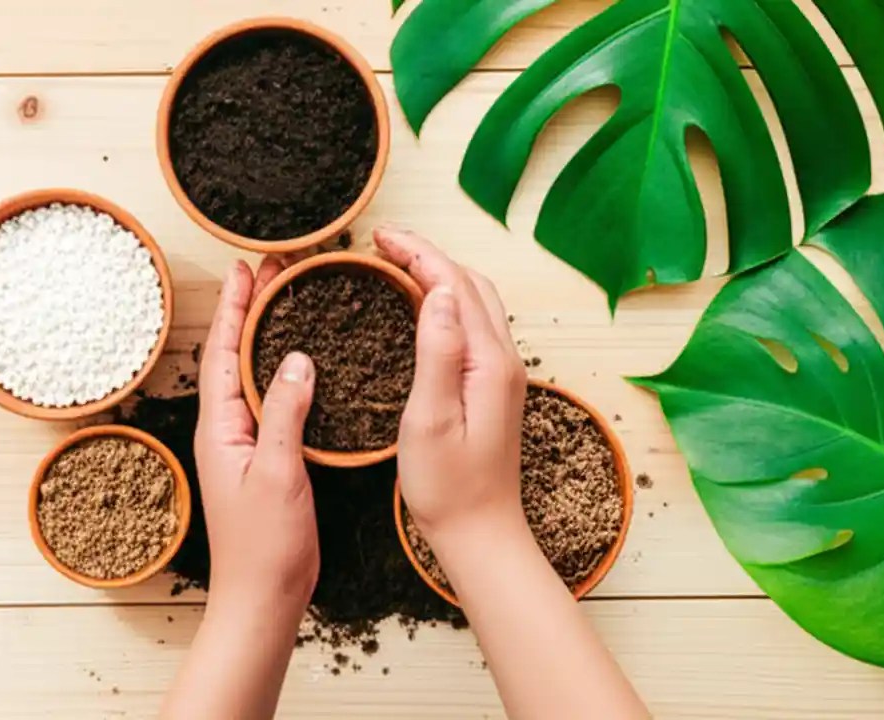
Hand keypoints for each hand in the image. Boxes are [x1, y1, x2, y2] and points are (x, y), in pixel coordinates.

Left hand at [164, 259, 318, 719]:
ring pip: (251, 375)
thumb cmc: (264, 545)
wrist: (262, 597)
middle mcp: (225, 429)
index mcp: (219, 427)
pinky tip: (302, 364)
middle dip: (249, 309)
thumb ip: (284, 413)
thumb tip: (297, 358)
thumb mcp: (277, 473)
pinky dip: (282, 373)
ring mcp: (243, 444)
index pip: (220, 352)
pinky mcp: (264, 459)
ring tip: (285, 301)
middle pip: (232, 355)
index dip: (233, 307)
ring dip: (265, 336)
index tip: (246, 269)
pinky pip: (269, 402)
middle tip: (272, 271)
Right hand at [374, 227, 649, 719]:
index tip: (379, 238)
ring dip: (438, 276)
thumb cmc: (448, 487)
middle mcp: (503, 361)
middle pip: (469, 285)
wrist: (480, 534)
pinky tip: (420, 311)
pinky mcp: (493, 390)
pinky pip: (472, 328)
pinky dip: (445, 304)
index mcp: (488, 362)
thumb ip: (438, 352)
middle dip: (428, 255)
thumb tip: (437, 293)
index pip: (454, 284)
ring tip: (396, 266)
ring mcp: (502, 375)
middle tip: (382, 245)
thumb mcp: (431, 419)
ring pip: (474, 304)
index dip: (418, 253)